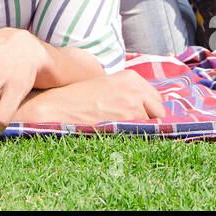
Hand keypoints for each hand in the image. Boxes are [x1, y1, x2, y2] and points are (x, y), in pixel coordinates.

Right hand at [19, 70, 165, 124]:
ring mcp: (134, 104)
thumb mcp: (106, 87)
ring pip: (151, 124)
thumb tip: (146, 110)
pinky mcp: (128, 120)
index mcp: (131, 77)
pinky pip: (143, 134)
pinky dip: (133, 138)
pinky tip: (117, 136)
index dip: (148, 110)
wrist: (56, 108)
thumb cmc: (77, 99)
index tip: (138, 117)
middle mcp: (136, 88)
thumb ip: (127, 93)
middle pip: (159, 111)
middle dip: (148, 120)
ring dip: (139, 130)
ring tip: (118, 131)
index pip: (156, 98)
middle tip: (128, 127)